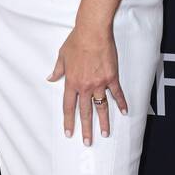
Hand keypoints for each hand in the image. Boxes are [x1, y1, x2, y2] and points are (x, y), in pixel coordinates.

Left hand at [47, 22, 126, 142]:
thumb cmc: (76, 41)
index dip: (68, 121)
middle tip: (87, 142)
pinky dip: (121, 103)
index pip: (69, 107)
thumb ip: (57, 70)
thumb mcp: (62, 56)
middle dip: (85, 129)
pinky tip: (124, 112)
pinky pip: (117, 93)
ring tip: (105, 133)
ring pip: (101, 107)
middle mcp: (85, 86)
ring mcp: (99, 83)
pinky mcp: (111, 77)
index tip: (69, 133)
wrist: (92, 32)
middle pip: (85, 112)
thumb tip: (50, 78)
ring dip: (103, 122)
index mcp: (71, 82)